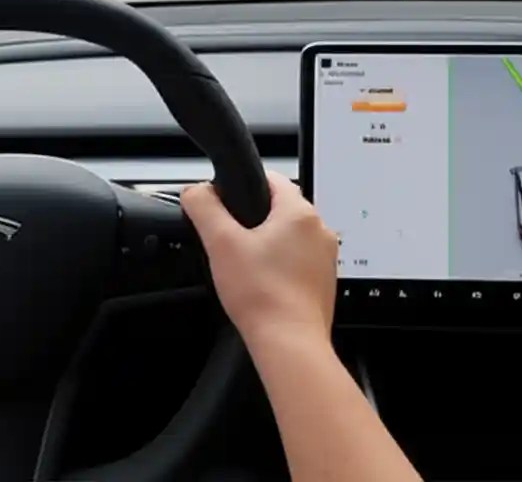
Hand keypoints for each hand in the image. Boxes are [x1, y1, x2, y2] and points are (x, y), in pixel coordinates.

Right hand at [181, 171, 337, 344]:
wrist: (289, 343)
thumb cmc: (263, 297)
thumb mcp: (220, 243)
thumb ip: (204, 207)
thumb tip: (195, 190)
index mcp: (300, 213)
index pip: (270, 179)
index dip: (242, 187)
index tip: (225, 205)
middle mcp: (320, 231)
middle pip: (278, 210)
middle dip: (252, 222)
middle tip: (230, 244)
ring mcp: (326, 258)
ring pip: (289, 238)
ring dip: (267, 246)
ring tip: (246, 269)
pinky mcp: (323, 281)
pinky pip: (298, 263)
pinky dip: (280, 269)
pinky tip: (263, 286)